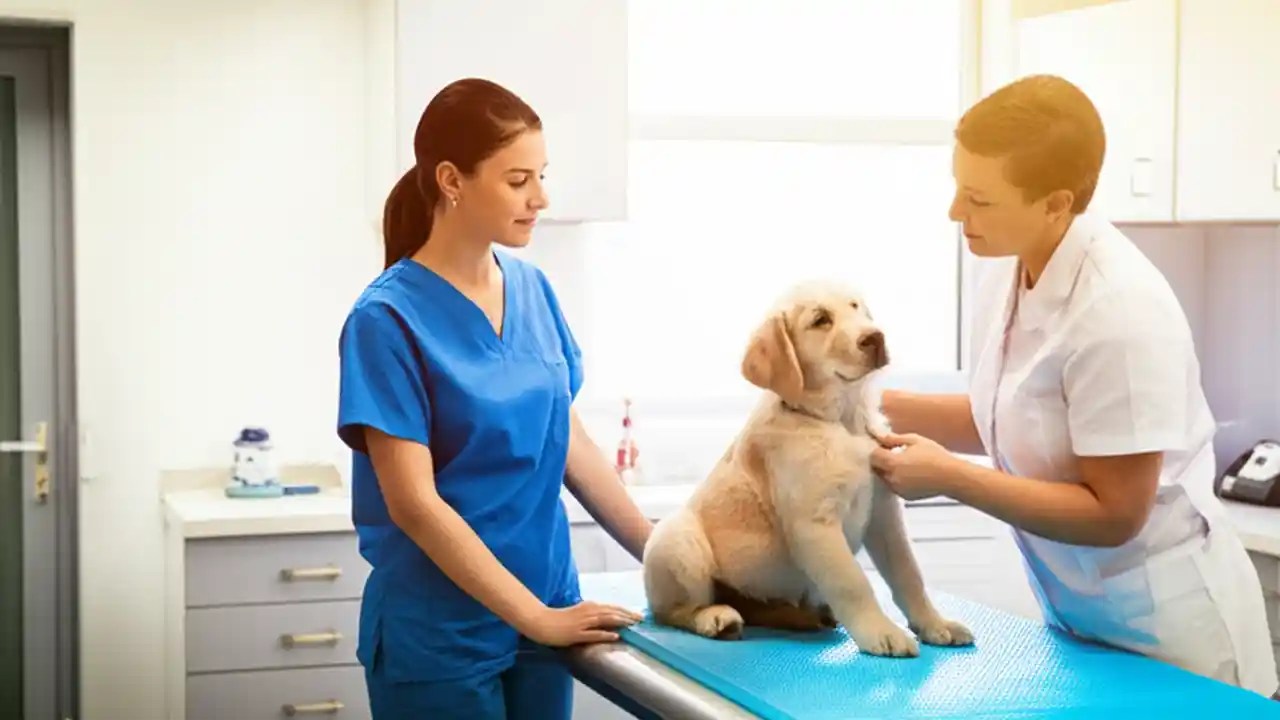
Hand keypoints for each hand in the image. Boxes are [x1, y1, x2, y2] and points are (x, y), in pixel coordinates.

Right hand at [522, 600, 644, 646]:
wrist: (541, 622)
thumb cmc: (559, 618)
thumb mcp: (579, 613)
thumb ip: (592, 614)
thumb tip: (607, 618)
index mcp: (589, 606)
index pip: (612, 607)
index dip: (626, 611)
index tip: (638, 615)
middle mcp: (588, 612)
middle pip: (612, 612)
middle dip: (628, 615)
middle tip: (642, 619)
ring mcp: (582, 623)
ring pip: (605, 620)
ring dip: (621, 622)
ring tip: (634, 625)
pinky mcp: (576, 633)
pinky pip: (593, 634)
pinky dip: (605, 634)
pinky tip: (615, 636)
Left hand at [869, 431, 961, 500]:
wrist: (952, 477)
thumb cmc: (935, 456)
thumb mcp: (914, 440)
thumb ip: (893, 438)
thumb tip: (879, 435)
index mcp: (893, 463)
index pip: (873, 456)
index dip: (877, 449)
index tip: (883, 444)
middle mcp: (892, 479)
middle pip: (876, 468)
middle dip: (881, 460)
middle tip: (893, 452)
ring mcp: (898, 489)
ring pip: (884, 478)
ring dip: (888, 470)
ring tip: (905, 462)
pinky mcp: (905, 497)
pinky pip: (894, 486)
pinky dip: (897, 479)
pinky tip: (910, 472)